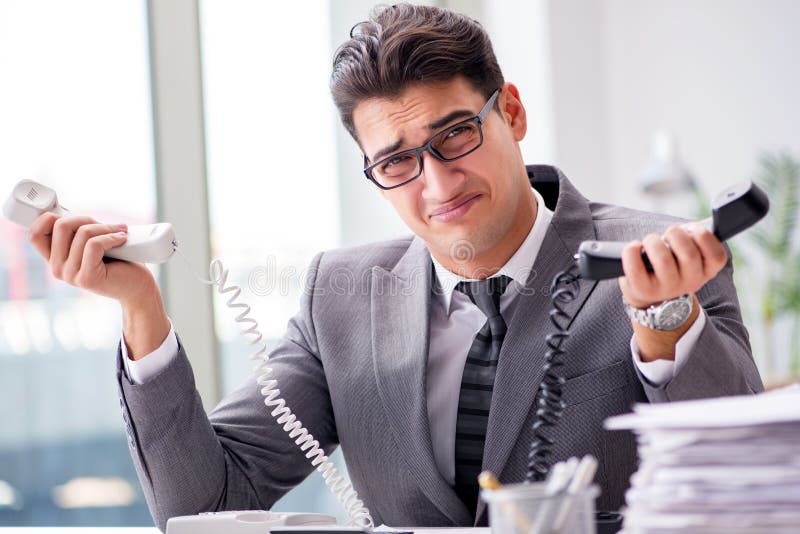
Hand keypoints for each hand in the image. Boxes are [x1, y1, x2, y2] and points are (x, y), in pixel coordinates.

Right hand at [27, 212, 156, 305]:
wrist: (138, 287)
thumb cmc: (119, 261)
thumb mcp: (92, 242)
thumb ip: (76, 231)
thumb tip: (66, 210)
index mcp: (55, 259)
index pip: (35, 234)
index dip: (47, 217)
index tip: (70, 213)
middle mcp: (57, 268)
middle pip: (60, 226)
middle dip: (86, 218)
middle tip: (106, 225)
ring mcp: (70, 275)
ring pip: (82, 233)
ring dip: (106, 227)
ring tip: (120, 232)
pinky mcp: (87, 278)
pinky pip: (94, 245)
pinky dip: (112, 237)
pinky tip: (122, 239)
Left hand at [618, 221, 727, 308]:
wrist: (648, 291)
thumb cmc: (670, 262)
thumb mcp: (688, 252)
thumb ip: (696, 237)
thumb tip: (704, 220)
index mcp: (706, 271)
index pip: (717, 256)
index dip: (704, 237)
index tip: (691, 231)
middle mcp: (690, 282)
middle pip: (689, 255)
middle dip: (676, 234)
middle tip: (668, 235)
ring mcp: (667, 288)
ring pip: (663, 260)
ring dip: (653, 242)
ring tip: (650, 241)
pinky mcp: (644, 290)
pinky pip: (635, 268)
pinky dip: (631, 251)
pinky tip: (634, 247)